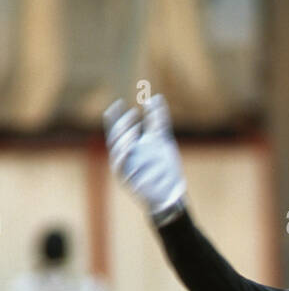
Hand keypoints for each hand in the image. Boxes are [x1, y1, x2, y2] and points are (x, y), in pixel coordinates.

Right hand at [103, 93, 185, 219]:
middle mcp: (123, 156)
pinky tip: (131, 148)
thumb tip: (154, 97)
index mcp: (129, 145)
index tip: (119, 103)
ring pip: (116, 151)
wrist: (171, 192)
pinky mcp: (127, 181)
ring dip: (124, 138)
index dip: (115, 116)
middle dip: (123, 125)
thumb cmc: (165, 166)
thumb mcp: (162, 139)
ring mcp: (124, 169)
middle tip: (134, 115)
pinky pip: (121, 168)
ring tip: (136, 128)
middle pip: (115, 137)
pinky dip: (125, 157)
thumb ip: (157, 119)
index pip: (117, 128)